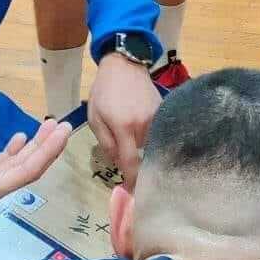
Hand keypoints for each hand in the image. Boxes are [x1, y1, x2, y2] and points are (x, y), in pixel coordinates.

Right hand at [0, 119, 70, 240]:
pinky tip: (20, 137)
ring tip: (49, 125)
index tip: (63, 133)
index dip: (48, 152)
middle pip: (29, 164)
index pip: (29, 170)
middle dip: (48, 145)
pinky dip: (14, 148)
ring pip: (18, 161)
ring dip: (35, 144)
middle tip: (64, 123)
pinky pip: (1, 161)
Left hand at [88, 53, 160, 183]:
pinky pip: (158, 133)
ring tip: (134, 144)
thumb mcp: (95, 118)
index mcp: (124, 127)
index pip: (131, 163)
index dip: (133, 181)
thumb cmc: (104, 91)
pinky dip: (151, 138)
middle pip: (143, 155)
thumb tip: (118, 164)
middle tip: (131, 169)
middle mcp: (144, 125)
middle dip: (137, 164)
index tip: (133, 195)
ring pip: (151, 145)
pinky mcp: (164, 112)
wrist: (124, 65)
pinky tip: (143, 133)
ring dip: (143, 149)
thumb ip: (106, 144)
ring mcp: (157, 118)